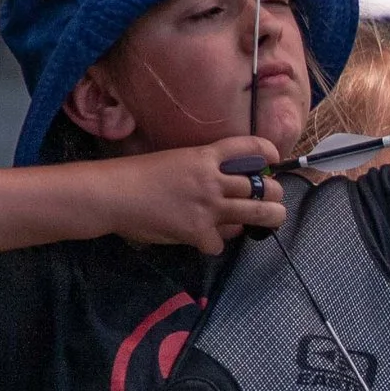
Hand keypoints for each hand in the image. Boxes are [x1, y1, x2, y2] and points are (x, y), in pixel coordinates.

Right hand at [102, 138, 288, 251]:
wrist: (113, 195)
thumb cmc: (136, 175)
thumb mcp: (175, 161)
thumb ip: (201, 170)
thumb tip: (223, 186)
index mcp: (205, 156)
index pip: (247, 147)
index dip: (267, 150)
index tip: (274, 157)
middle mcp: (213, 179)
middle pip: (261, 187)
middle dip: (275, 194)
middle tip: (275, 199)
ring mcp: (209, 207)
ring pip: (257, 213)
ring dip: (269, 218)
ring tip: (272, 219)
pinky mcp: (199, 232)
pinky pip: (221, 242)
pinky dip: (214, 243)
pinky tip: (204, 240)